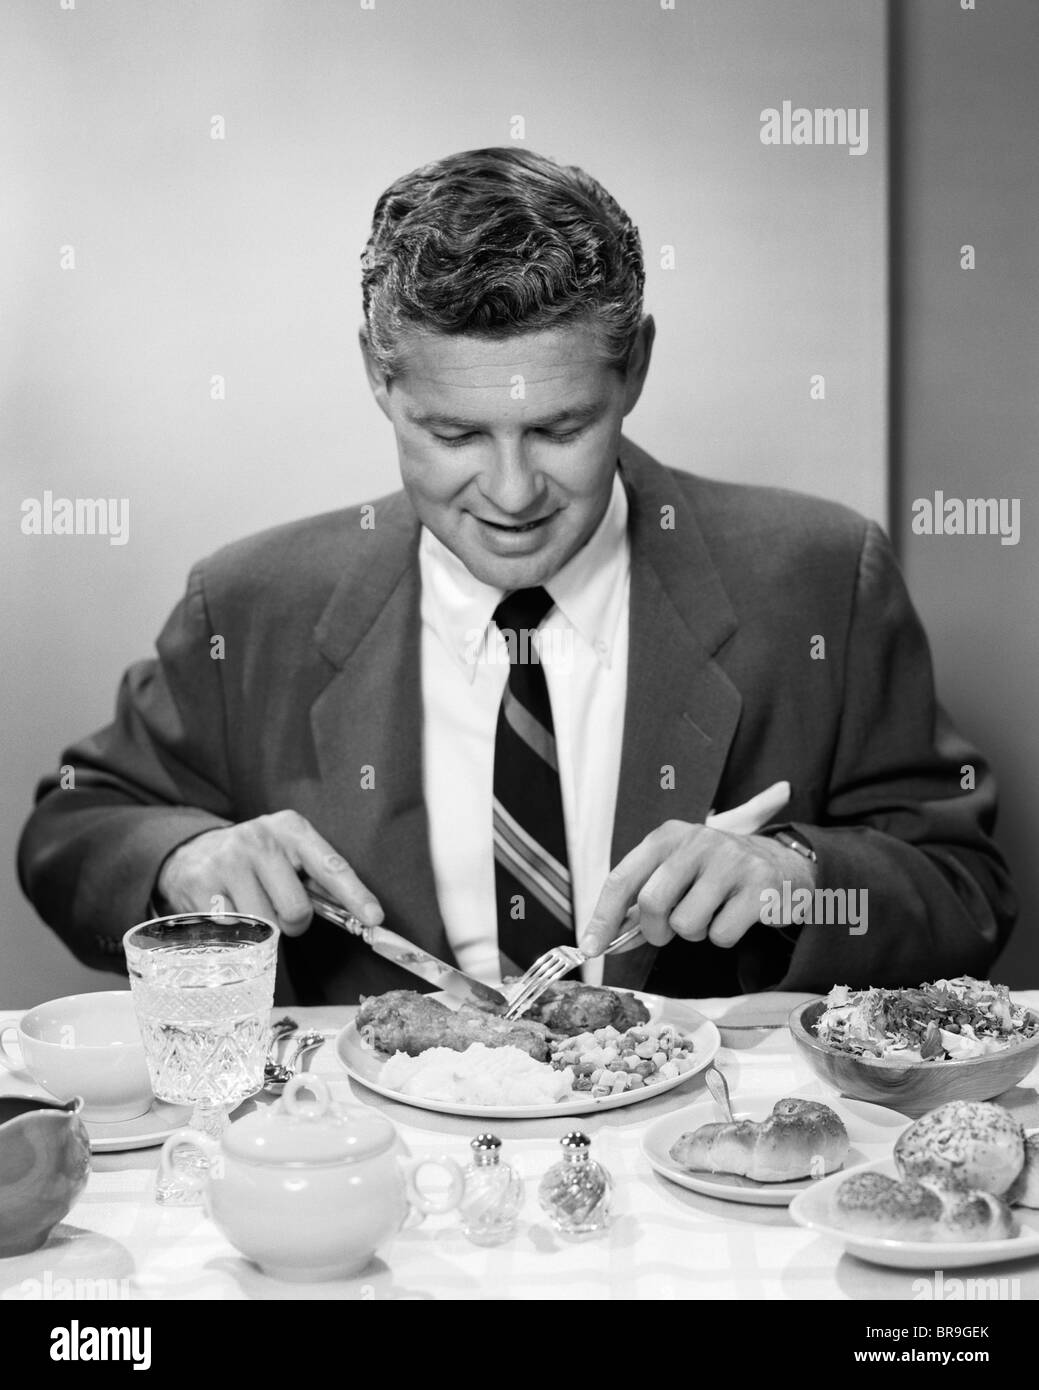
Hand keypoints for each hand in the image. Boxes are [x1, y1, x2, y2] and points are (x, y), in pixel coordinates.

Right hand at [155, 810, 382, 936]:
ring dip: (263, 929)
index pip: (330, 866)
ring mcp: (228, 861)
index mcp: (291, 829)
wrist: (189, 852)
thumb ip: (316, 879)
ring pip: (265, 924)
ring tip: (251, 907)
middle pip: (297, 909)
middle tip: (280, 912)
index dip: (355, 895)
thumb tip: (358, 915)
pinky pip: (233, 928)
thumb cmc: (253, 860)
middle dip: (294, 923)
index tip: (374, 919)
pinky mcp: (201, 885)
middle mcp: (260, 840)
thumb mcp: (286, 853)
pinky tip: (226, 907)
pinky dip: (234, 928)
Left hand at [583, 781, 814, 952]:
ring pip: (687, 923)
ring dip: (694, 934)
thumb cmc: (717, 874)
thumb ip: (642, 901)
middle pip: (652, 902)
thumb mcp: (678, 872)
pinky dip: (723, 937)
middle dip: (655, 930)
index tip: (590, 948)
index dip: (602, 917)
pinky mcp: (760, 886)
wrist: (784, 864)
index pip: (622, 878)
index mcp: (668, 836)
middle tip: (669, 932)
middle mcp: (697, 841)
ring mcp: (731, 861)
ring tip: (711, 915)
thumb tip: (603, 940)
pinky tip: (736, 916)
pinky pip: (721, 934)